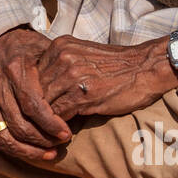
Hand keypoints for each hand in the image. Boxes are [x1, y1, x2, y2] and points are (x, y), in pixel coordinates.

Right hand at [0, 26, 71, 160]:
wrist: (2, 42)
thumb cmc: (31, 48)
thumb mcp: (48, 51)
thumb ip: (59, 73)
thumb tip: (80, 96)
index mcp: (15, 69)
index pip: (32, 105)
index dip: (50, 123)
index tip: (67, 134)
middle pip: (19, 124)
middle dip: (43, 139)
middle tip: (62, 142)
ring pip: (6, 135)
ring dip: (30, 149)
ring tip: (51, 152)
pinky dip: (16, 149)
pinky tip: (35, 153)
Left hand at [36, 34, 177, 118]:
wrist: (145, 67)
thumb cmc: (115, 65)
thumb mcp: (82, 55)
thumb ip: (60, 66)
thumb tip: (39, 91)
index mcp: (59, 46)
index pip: (32, 75)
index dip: (34, 94)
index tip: (38, 108)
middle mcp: (62, 58)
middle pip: (35, 90)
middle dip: (37, 109)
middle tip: (40, 124)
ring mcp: (71, 75)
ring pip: (44, 105)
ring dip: (47, 121)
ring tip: (51, 131)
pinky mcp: (82, 95)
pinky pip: (59, 116)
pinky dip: (59, 127)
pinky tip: (65, 131)